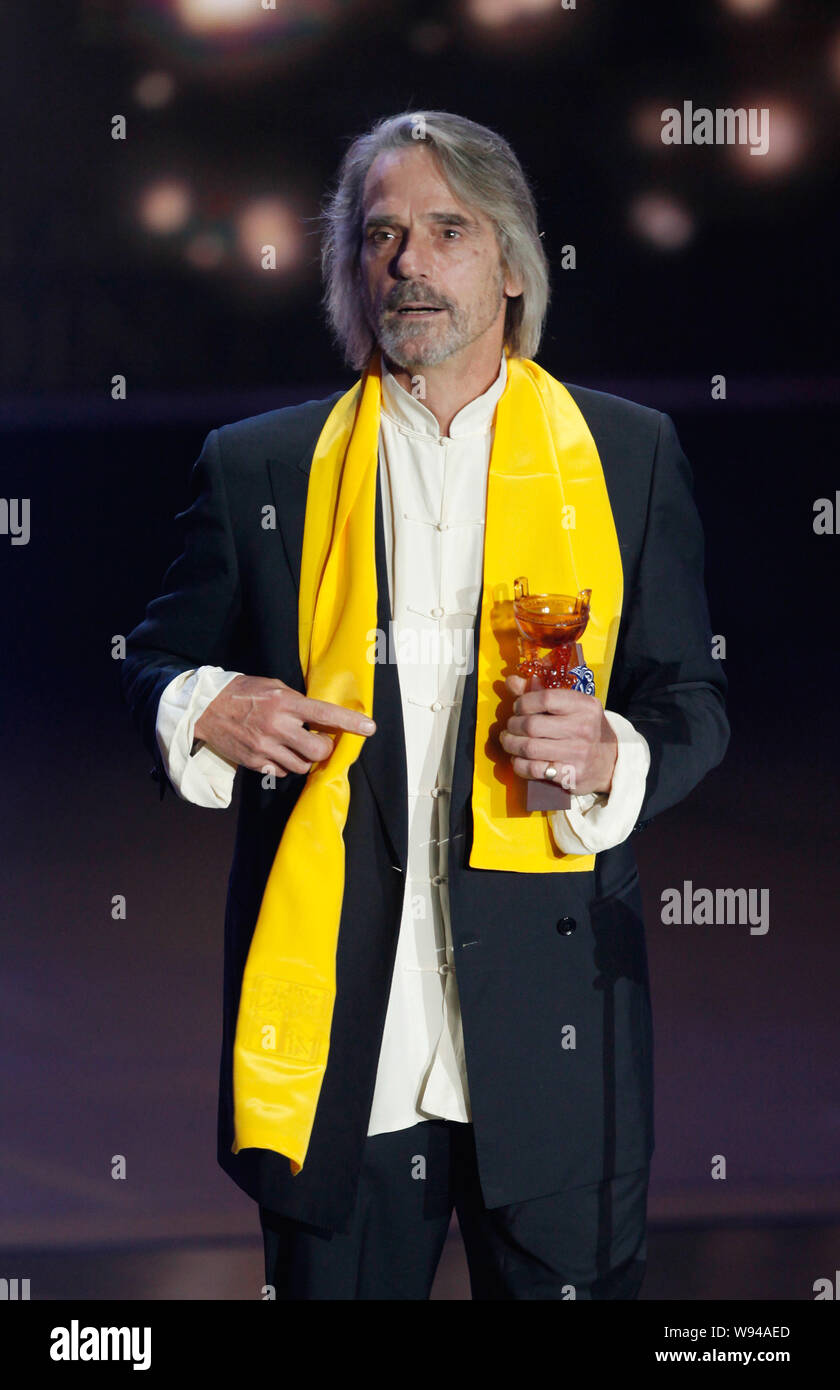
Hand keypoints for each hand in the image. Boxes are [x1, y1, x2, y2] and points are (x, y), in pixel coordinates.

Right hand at [193, 674, 375, 777]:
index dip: (350, 723)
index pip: (326, 714)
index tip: (369, 728)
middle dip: (324, 749)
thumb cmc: (242, 692)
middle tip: (320, 741)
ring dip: (306, 759)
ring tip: (297, 746)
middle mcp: (278, 726)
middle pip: (318, 751)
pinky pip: (281, 771)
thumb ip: (296, 701)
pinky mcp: (255, 761)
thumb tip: (320, 715)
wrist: (205, 708)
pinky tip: (279, 752)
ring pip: (302, 766)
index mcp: (285, 703)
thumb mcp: (273, 687)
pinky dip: (286, 765)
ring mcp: (265, 747)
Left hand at [497, 673, 617, 795]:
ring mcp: (578, 753)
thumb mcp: (572, 707)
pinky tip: (518, 759)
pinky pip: (534, 769)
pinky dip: (519, 764)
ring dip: (511, 745)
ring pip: (529, 748)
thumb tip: (512, 682)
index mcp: (585, 706)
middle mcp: (583, 728)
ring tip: (509, 742)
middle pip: (532, 725)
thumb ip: (541, 692)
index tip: (518, 708)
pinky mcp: (571, 775)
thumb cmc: (585, 730)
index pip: (545, 698)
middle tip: (511, 727)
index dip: (523, 702)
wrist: (610, 762)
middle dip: (513, 726)